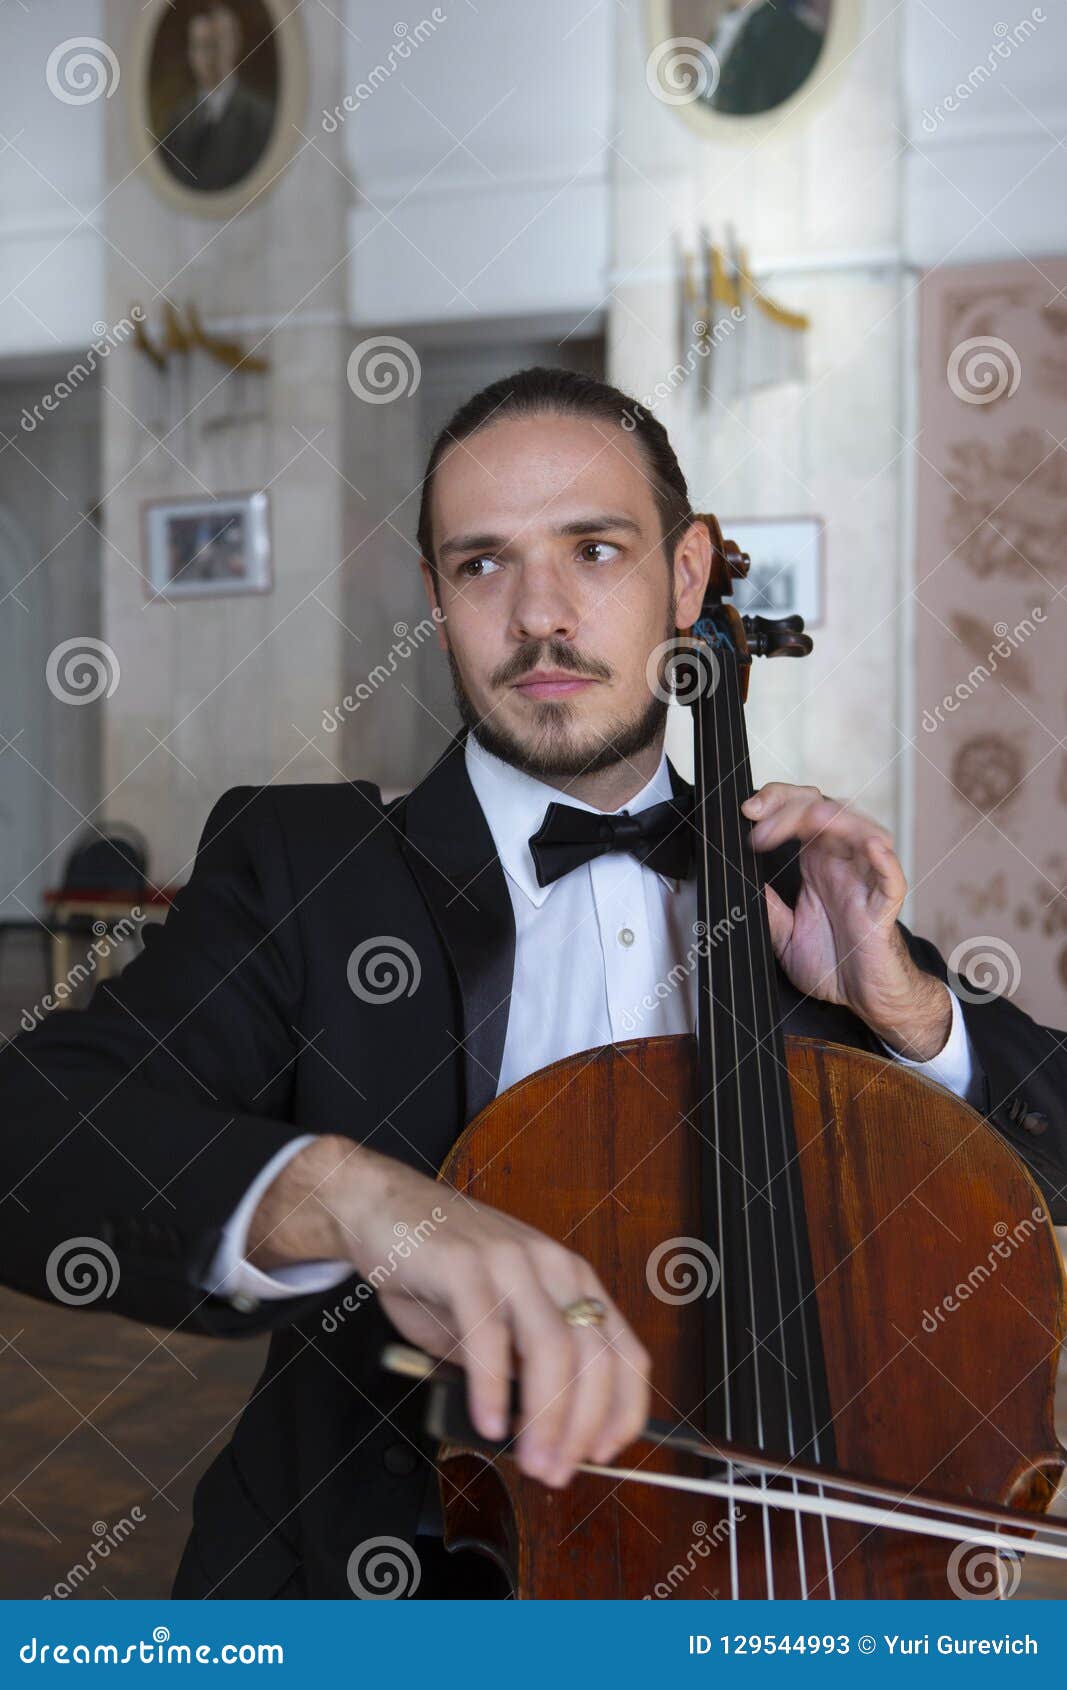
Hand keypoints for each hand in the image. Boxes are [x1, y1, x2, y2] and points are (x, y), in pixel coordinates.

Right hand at [248, 1137, 650, 1487]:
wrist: (384, 1210)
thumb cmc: (440, 1273)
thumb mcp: (496, 1324)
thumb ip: (521, 1369)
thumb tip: (544, 1436)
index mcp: (573, 1281)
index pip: (625, 1352)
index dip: (623, 1412)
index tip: (603, 1457)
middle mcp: (553, 1267)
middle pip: (594, 1357)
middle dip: (580, 1427)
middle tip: (556, 1473)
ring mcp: (511, 1261)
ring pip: (553, 1348)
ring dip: (546, 1417)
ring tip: (530, 1460)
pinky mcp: (465, 1264)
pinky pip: (489, 1335)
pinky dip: (492, 1388)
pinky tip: (488, 1422)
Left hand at [740, 783, 951, 1061]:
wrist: (864, 999)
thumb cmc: (834, 962)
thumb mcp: (783, 935)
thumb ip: (766, 907)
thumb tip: (738, 881)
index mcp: (818, 864)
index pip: (800, 812)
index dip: (776, 802)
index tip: (748, 811)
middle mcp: (842, 865)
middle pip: (826, 809)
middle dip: (791, 805)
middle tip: (759, 819)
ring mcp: (865, 883)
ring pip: (863, 831)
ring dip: (834, 819)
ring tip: (808, 820)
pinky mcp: (885, 908)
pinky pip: (892, 879)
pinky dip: (884, 860)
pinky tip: (872, 847)